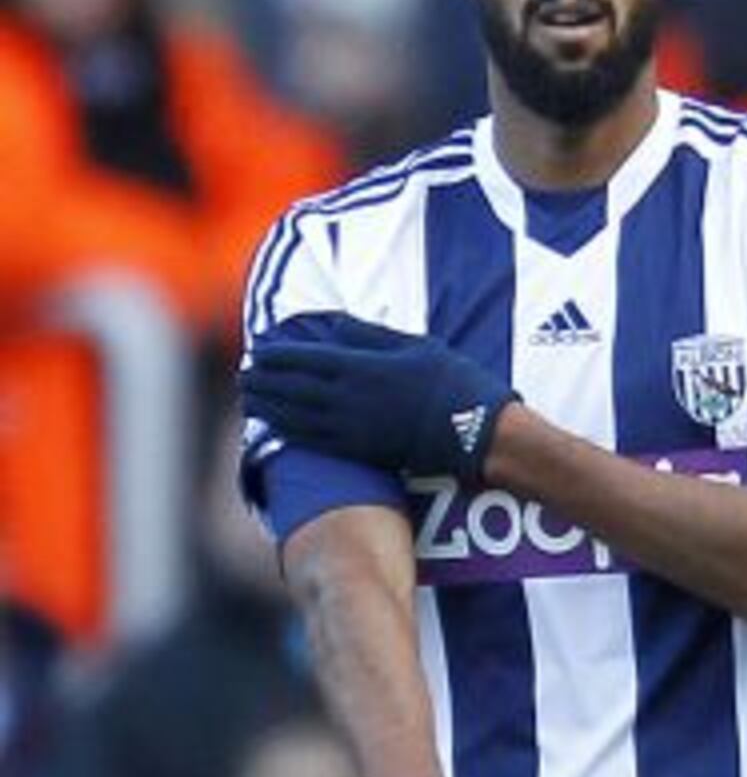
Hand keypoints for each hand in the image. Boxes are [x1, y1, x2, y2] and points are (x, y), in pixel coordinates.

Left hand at [240, 311, 517, 480]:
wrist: (473, 431)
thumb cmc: (449, 382)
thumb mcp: (412, 344)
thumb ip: (368, 335)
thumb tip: (333, 326)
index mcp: (361, 365)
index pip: (305, 357)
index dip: (277, 354)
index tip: (257, 348)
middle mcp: (349, 398)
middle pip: (294, 387)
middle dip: (265, 380)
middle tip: (244, 374)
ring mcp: (353, 428)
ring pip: (297, 416)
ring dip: (269, 406)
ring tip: (250, 398)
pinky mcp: (361, 451)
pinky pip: (315, 441)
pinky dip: (289, 432)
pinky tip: (275, 427)